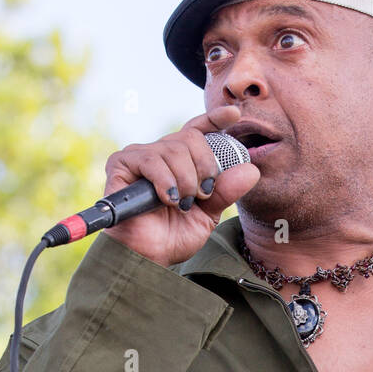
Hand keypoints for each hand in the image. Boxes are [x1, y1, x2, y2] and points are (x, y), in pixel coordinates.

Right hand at [102, 104, 260, 266]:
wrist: (149, 256)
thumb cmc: (173, 236)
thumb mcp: (208, 215)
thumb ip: (226, 192)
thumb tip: (251, 170)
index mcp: (182, 162)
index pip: (199, 130)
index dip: (215, 119)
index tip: (234, 115)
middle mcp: (161, 153)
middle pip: (191, 138)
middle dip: (204, 167)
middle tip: (201, 194)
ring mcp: (140, 156)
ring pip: (174, 149)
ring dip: (186, 180)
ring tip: (181, 204)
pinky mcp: (121, 164)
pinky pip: (152, 160)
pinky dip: (166, 181)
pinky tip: (168, 199)